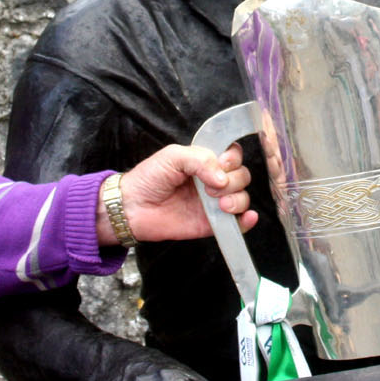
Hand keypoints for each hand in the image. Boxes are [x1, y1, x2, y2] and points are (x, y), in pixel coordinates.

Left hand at [102, 145, 255, 244]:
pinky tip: (246, 217)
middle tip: (211, 187)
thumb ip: (200, 159)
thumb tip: (222, 178)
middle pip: (241, 176)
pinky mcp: (212, 224)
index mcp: (205, 162)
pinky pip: (237, 223)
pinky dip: (247, 220)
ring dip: (238, 199)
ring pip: (243, 198)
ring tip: (219, 204)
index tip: (223, 163)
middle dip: (233, 180)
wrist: (132, 207)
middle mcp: (212, 181)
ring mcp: (214, 203)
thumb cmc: (148, 178)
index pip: (233, 155)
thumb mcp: (173, 156)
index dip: (233, 158)